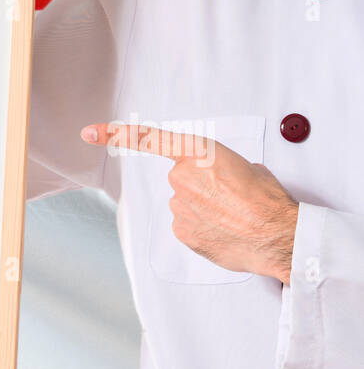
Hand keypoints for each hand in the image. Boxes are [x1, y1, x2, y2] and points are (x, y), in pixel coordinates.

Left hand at [81, 122, 300, 283]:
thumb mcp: (247, 166)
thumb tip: (217, 177)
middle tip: (230, 196)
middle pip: (182, 179)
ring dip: (204, 208)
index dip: (116, 135)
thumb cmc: (267, 200)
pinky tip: (224, 230)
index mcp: (199, 154)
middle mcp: (181, 178)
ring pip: (185, 204)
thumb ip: (219, 165)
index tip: (90, 133)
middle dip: (202, 187)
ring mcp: (178, 206)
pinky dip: (203, 227)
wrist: (277, 235)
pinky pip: (187, 224)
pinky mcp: (180, 232)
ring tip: (233, 215)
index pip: (148, 140)